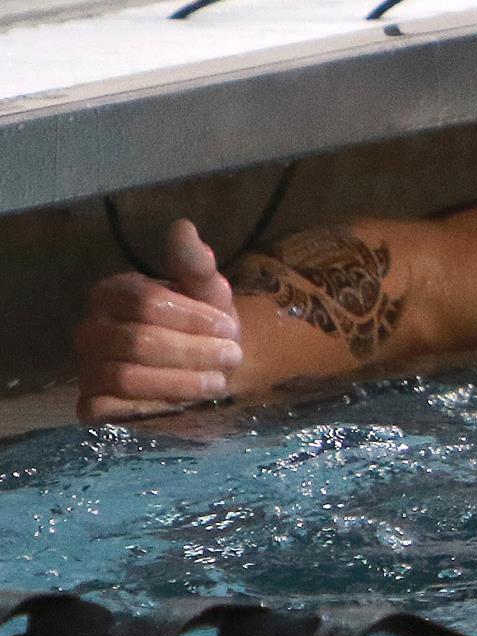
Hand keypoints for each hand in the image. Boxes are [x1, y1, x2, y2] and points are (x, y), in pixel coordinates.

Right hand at [74, 219, 243, 421]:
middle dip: (193, 352)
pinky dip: (154, 406)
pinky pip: (111, 409)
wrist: (212, 370)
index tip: (229, 328)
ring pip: (126, 376)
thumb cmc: (207, 327)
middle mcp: (91, 329)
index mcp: (113, 293)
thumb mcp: (210, 293)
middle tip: (231, 357)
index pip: (144, 302)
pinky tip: (185, 403)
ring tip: (218, 381)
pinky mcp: (91, 405)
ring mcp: (86, 368)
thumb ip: (196, 264)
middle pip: (137, 341)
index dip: (191, 318)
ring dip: (182, 381)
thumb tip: (183, 227)